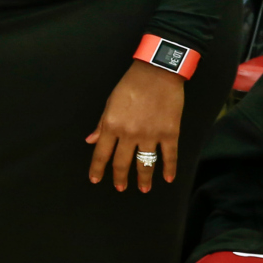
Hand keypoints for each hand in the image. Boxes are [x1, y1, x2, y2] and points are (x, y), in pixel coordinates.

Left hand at [87, 60, 185, 191]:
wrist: (157, 72)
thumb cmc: (130, 85)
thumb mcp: (110, 103)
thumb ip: (101, 125)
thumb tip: (91, 141)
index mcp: (112, 126)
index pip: (101, 153)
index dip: (97, 169)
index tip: (95, 180)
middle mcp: (129, 134)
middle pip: (122, 163)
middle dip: (120, 178)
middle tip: (120, 188)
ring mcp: (151, 135)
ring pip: (145, 164)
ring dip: (144, 179)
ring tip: (144, 189)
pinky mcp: (170, 133)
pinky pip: (169, 156)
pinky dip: (169, 169)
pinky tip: (167, 178)